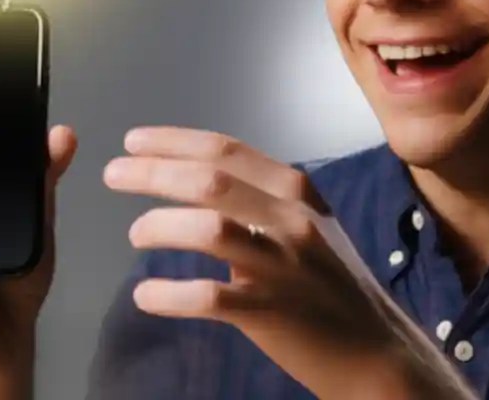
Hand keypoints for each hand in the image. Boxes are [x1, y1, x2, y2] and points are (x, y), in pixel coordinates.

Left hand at [104, 127, 474, 399]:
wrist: (374, 347)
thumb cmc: (330, 283)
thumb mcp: (305, 225)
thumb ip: (260, 202)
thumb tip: (198, 183)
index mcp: (295, 192)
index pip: (225, 151)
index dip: (173, 142)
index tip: (133, 141)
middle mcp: (291, 219)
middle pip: (208, 181)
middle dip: (152, 173)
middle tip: (114, 175)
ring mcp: (282, 265)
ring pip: (207, 230)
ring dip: (159, 227)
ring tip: (136, 235)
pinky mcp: (270, 311)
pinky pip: (207, 297)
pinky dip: (169, 293)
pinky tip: (146, 294)